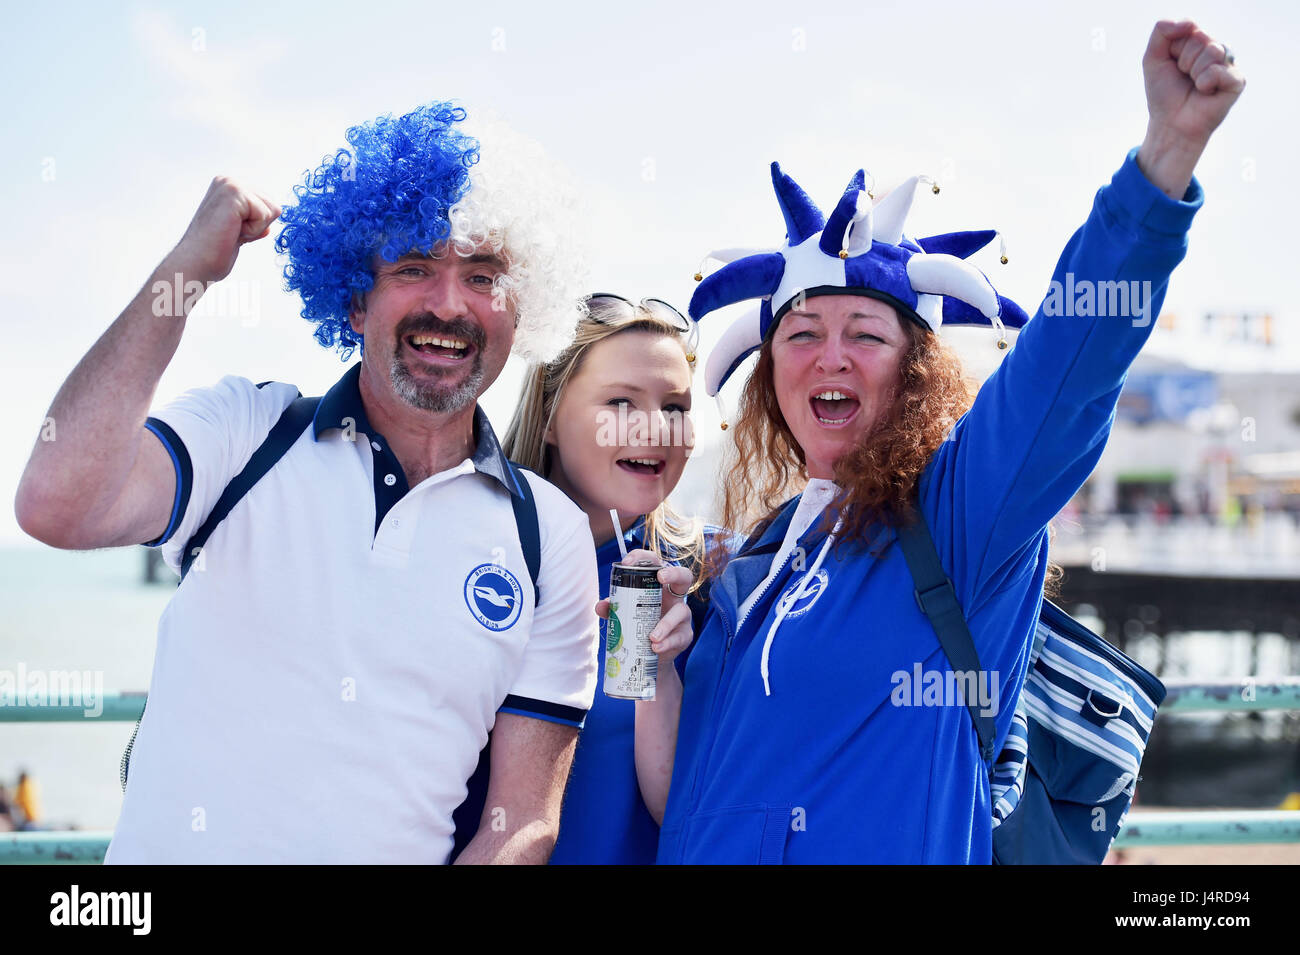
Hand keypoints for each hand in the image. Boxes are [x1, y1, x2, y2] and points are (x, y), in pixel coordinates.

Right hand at [165, 176, 281, 284]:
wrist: (194, 264)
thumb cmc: (212, 253)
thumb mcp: (239, 231)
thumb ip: (254, 219)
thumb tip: (274, 211)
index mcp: (228, 188)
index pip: (268, 204)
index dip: (256, 226)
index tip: (232, 232)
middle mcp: (228, 181)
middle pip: (274, 205)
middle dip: (258, 226)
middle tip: (231, 233)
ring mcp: (230, 185)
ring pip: (272, 209)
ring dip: (255, 229)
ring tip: (231, 232)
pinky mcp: (235, 193)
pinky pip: (265, 215)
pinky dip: (253, 231)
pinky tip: (232, 232)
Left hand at [594, 548, 695, 663]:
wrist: (648, 655)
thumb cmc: (637, 626)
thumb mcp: (623, 616)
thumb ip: (613, 609)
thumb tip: (600, 605)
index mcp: (657, 586)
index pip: (654, 563)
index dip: (642, 558)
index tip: (627, 562)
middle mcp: (673, 596)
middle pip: (684, 576)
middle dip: (674, 572)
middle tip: (661, 577)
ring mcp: (682, 615)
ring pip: (681, 611)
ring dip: (666, 623)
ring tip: (652, 636)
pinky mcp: (685, 634)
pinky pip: (680, 636)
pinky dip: (667, 642)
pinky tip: (656, 647)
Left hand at [1137, 20, 1245, 197]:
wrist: (1170, 124)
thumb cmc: (1163, 93)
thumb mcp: (1153, 58)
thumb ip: (1162, 32)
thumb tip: (1189, 22)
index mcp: (1200, 42)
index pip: (1189, 27)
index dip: (1174, 48)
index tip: (1172, 65)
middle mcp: (1218, 50)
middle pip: (1201, 37)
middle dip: (1183, 60)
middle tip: (1184, 77)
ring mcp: (1230, 64)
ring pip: (1212, 51)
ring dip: (1193, 71)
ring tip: (1194, 85)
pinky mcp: (1238, 80)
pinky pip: (1219, 70)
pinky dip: (1204, 83)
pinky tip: (1204, 92)